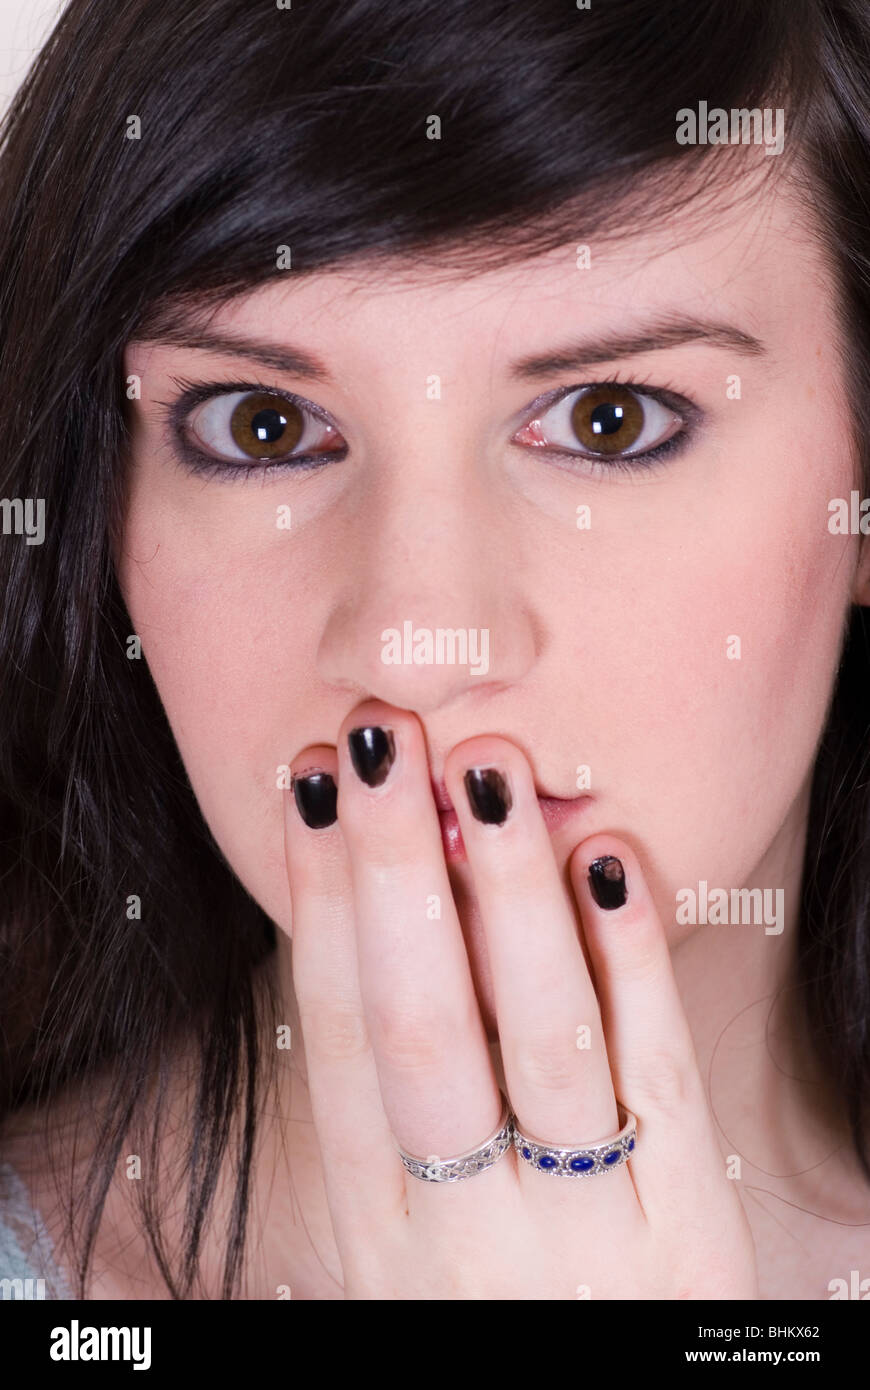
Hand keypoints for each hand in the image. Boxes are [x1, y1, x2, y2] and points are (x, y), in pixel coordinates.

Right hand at [283, 700, 758, 1299]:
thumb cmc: (500, 1292)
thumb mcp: (420, 1224)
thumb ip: (404, 1085)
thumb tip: (378, 891)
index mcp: (379, 1225)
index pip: (335, 1035)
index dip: (319, 897)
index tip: (311, 780)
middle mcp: (466, 1234)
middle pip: (418, 1026)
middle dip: (394, 870)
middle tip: (381, 739)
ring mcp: (585, 1233)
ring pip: (541, 1037)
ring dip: (510, 891)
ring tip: (486, 769)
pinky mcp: (691, 1228)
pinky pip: (661, 1073)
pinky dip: (633, 957)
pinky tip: (609, 857)